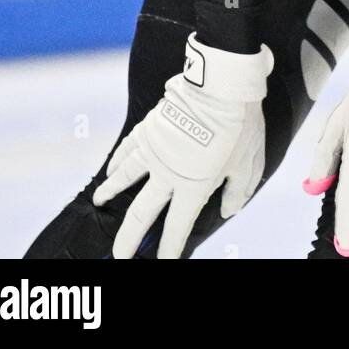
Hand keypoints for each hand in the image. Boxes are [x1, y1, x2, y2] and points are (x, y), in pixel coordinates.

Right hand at [92, 32, 273, 258]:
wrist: (222, 86)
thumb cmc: (240, 124)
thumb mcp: (249, 162)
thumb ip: (238, 190)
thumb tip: (229, 210)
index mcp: (194, 187)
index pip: (177, 227)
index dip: (169, 248)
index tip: (162, 262)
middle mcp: (168, 174)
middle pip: (141, 214)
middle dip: (128, 239)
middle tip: (119, 256)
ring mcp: (154, 150)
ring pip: (124, 179)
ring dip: (110, 193)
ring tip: (99, 203)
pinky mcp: (149, 128)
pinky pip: (127, 148)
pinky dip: (116, 161)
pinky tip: (110, 168)